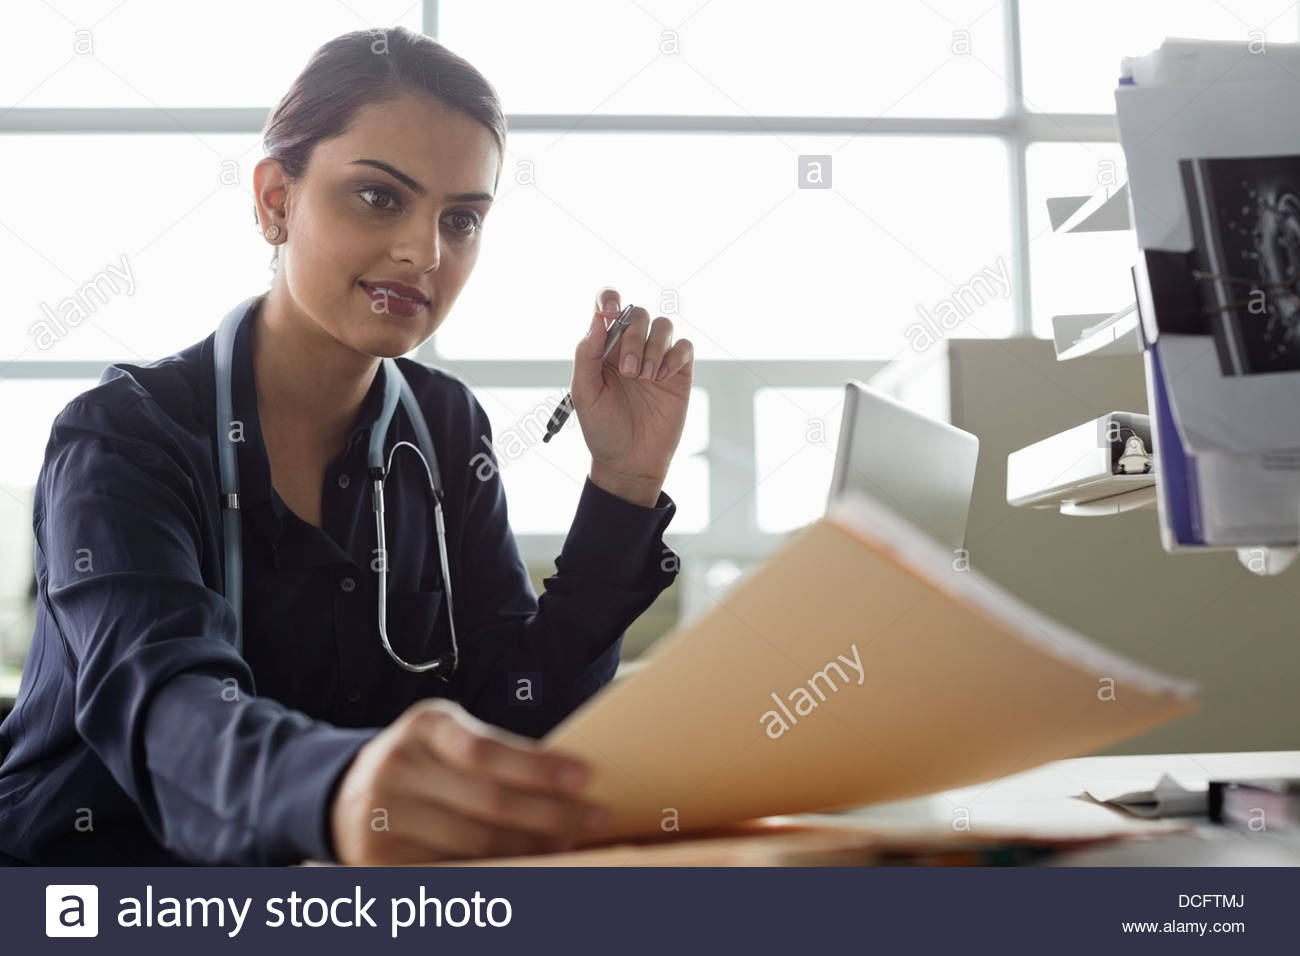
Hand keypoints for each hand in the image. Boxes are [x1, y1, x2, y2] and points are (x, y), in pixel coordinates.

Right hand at [329, 699, 610, 863]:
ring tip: (570, 844)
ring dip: (531, 847)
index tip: (586, 777)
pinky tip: (527, 865)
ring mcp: (383, 815)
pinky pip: (450, 870)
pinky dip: (495, 870)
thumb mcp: (452, 735)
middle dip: (551, 813)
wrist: (349, 791)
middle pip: (488, 801)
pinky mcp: (380, 860)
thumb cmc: (427, 761)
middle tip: (597, 818)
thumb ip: (497, 752)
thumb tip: (570, 780)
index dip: (538, 766)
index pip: (486, 749)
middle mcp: (398, 766)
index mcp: (425, 725)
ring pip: (473, 843)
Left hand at [571, 288, 693, 506]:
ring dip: (654, 348)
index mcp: (604, 347)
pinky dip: (674, 357)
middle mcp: (631, 347)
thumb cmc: (602, 428)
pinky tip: (662, 379)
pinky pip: (684, 347)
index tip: (611, 313)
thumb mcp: (585, 392)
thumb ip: (587, 353)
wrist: (629, 462)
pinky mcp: (679, 373)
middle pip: (639, 314)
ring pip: (663, 325)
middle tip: (628, 372)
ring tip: (644, 378)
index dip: (610, 299)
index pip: (609, 307)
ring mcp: (657, 359)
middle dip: (633, 338)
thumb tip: (597, 318)